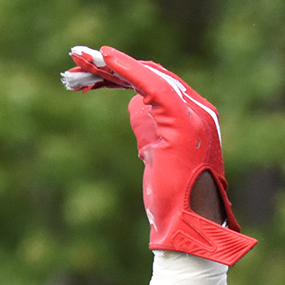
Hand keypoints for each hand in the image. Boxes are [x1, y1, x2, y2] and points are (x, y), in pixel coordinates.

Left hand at [63, 46, 255, 265]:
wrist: (188, 227)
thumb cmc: (172, 200)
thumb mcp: (156, 156)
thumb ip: (149, 128)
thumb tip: (136, 103)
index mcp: (195, 119)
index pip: (161, 85)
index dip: (129, 73)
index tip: (100, 67)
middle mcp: (199, 112)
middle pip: (154, 77)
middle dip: (117, 67)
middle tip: (85, 59)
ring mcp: (194, 115)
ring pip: (151, 76)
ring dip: (115, 65)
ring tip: (87, 58)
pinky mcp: (182, 122)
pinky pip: (152, 85)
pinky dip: (129, 69)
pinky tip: (108, 60)